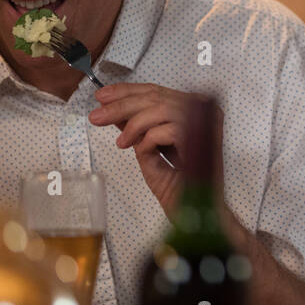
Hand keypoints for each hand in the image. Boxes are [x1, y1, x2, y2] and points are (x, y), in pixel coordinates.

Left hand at [90, 83, 220, 215]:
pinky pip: (167, 130)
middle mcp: (204, 113)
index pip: (157, 90)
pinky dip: (149, 140)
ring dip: (134, 124)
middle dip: (122, 105)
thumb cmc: (179, 188)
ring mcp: (206, 125)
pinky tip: (140, 150)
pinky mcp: (203, 141)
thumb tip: (116, 112)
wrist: (195, 213)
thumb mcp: (150, 150)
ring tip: (121, 142)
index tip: (103, 96)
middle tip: (98, 115)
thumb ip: (138, 129)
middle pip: (157, 96)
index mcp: (192, 112)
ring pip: (161, 108)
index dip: (127, 91)